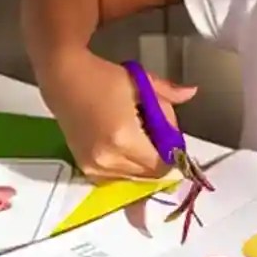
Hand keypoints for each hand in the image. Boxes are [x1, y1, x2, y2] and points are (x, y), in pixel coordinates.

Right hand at [37, 49, 196, 182]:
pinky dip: (126, 166)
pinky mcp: (86, 168)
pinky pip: (117, 177)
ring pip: (134, 178)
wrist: (63, 78)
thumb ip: (168, 96)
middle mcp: (109, 159)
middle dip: (158, 158)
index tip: (170, 138)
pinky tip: (121, 143)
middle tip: (153, 133)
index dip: (172, 154)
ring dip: (142, 163)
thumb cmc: (103, 77)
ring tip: (134, 136)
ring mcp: (95, 167)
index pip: (162, 164)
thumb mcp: (140, 83)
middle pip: (149, 175)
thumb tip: (192, 93)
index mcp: (124, 138)